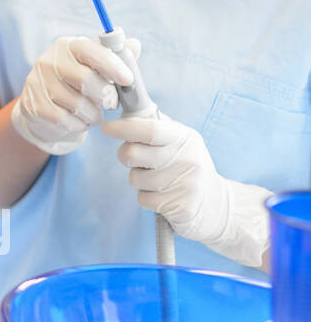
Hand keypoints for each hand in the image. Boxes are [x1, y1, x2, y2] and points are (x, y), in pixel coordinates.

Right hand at [11, 36, 137, 154]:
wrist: (45, 107)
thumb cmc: (78, 83)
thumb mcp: (95, 67)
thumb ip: (115, 56)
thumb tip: (135, 44)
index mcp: (67, 46)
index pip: (90, 51)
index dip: (111, 65)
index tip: (128, 80)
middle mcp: (48, 61)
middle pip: (84, 79)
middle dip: (106, 95)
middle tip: (112, 103)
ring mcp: (37, 83)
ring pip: (76, 103)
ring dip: (93, 114)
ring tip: (95, 114)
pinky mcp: (32, 105)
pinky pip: (64, 120)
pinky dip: (79, 124)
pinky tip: (80, 121)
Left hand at [101, 111, 271, 267]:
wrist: (215, 205)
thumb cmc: (187, 168)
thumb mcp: (180, 142)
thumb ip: (155, 128)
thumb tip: (126, 116)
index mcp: (185, 138)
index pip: (150, 129)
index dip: (124, 128)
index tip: (106, 128)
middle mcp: (188, 159)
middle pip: (133, 154)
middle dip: (125, 157)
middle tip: (137, 160)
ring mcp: (186, 184)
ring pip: (135, 179)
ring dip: (139, 181)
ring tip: (158, 181)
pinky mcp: (180, 206)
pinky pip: (143, 199)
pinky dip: (147, 199)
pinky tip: (163, 196)